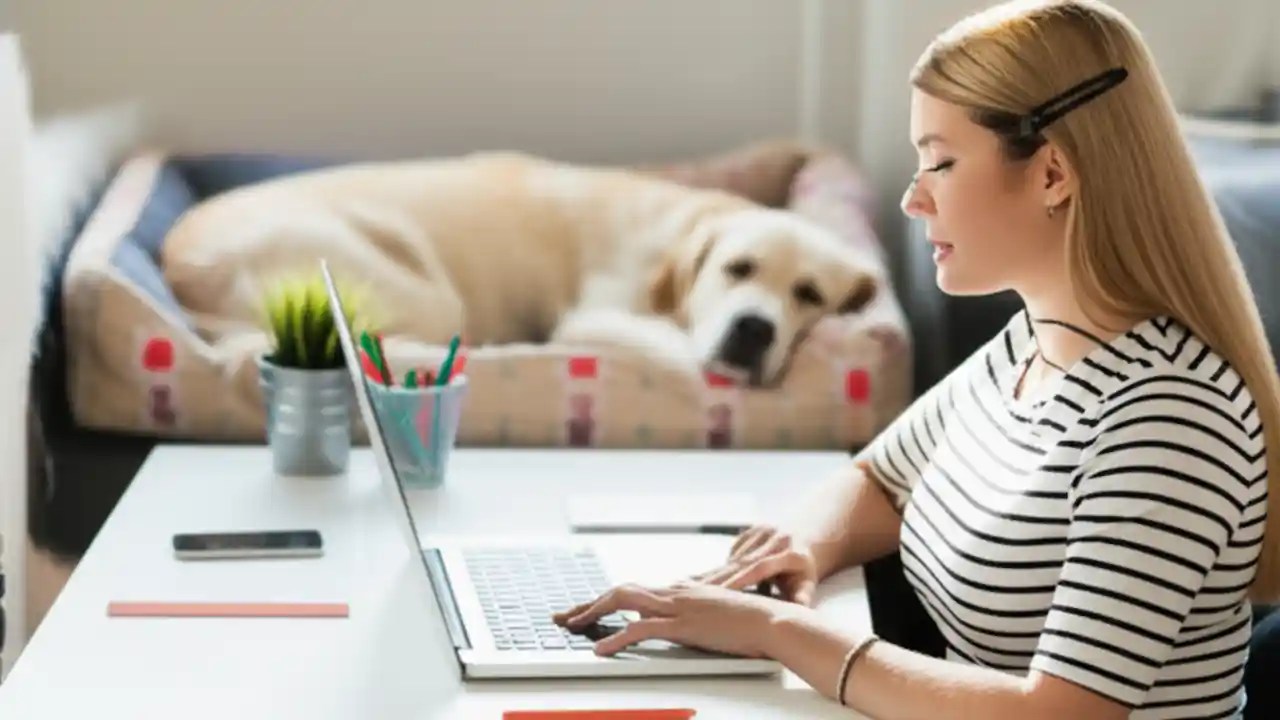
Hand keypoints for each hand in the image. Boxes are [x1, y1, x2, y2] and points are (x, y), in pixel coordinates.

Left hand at [551, 580, 792, 657]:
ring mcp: (678, 606)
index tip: (585, 610)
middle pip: (620, 590)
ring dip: (593, 614)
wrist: (773, 620)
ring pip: (623, 601)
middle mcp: (675, 591)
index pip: (634, 591)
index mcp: (681, 588)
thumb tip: (677, 623)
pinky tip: (601, 650)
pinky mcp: (683, 625)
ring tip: (573, 628)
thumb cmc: (752, 622)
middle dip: (589, 604)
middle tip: (565, 617)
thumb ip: (695, 615)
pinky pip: (641, 629)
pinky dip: (616, 638)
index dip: (606, 600)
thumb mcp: (717, 614)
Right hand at [693, 525, 819, 605]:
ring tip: (692, 588)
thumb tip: (798, 612)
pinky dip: (720, 565)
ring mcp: (762, 532)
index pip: (760, 567)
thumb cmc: (804, 568)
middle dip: (718, 578)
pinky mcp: (751, 530)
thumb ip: (802, 596)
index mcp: (790, 553)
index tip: (721, 595)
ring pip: (734, 556)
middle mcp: (774, 539)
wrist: (805, 536)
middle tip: (695, 593)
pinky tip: (703, 579)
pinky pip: (733, 551)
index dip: (740, 580)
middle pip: (741, 561)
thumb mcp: (808, 583)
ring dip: (715, 573)